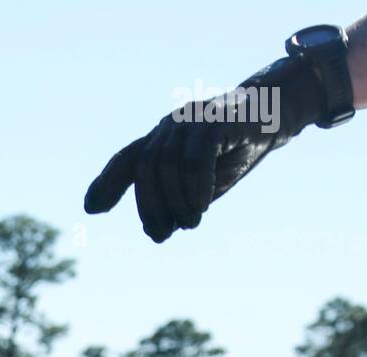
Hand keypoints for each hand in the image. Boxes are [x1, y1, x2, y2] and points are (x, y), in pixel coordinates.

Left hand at [84, 54, 327, 242]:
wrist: (275, 114)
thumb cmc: (234, 151)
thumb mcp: (202, 183)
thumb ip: (178, 202)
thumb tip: (157, 232)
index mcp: (163, 139)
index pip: (128, 159)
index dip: (107, 182)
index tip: (92, 209)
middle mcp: (171, 125)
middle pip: (146, 168)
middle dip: (150, 206)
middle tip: (162, 233)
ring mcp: (192, 119)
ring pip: (169, 165)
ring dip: (177, 201)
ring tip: (191, 221)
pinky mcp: (216, 121)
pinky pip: (197, 158)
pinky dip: (196, 187)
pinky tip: (200, 208)